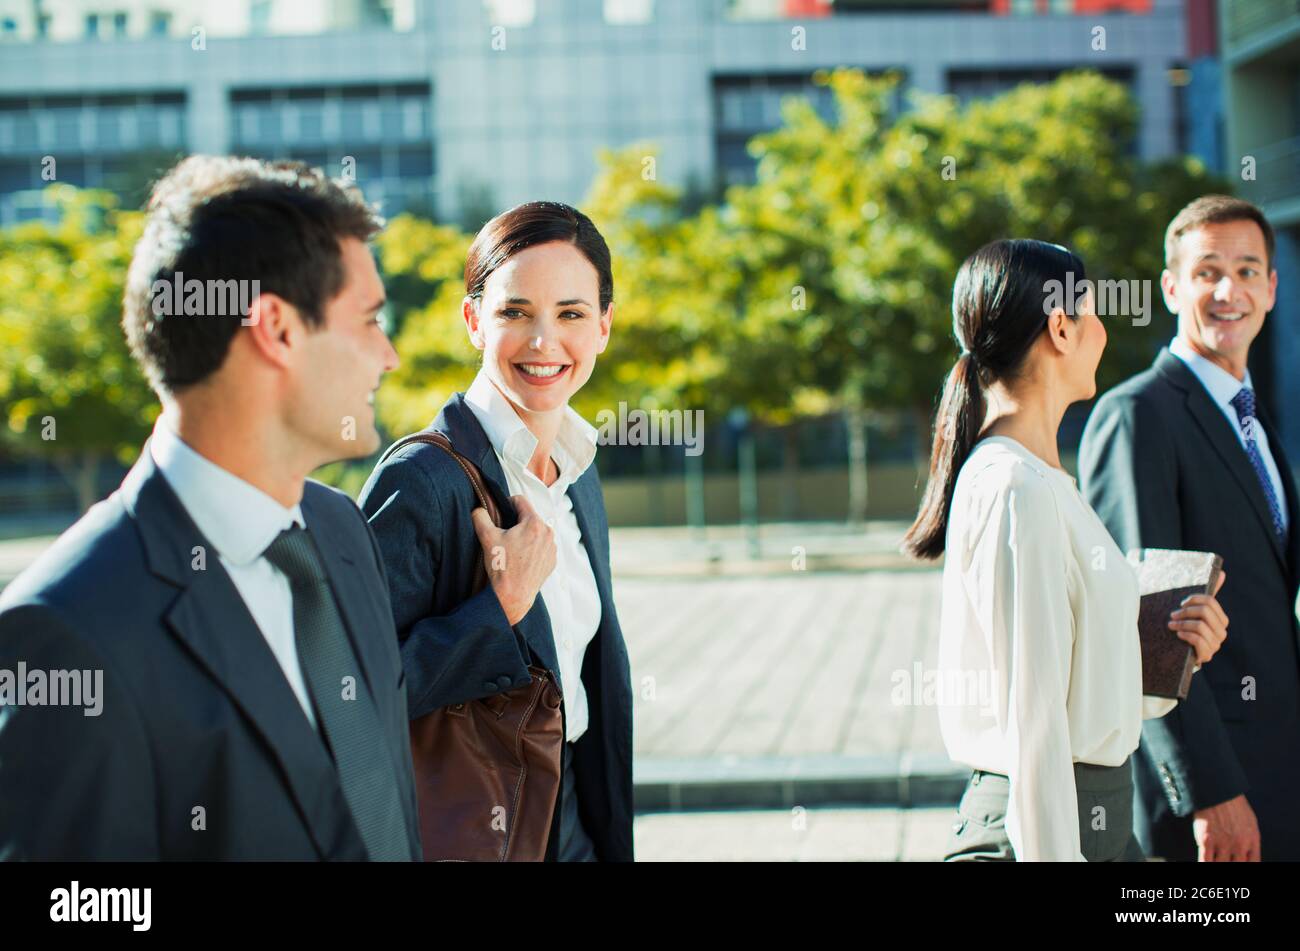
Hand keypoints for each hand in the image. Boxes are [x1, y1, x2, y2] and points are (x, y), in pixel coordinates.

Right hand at [470, 495, 555, 625]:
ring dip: (525, 535)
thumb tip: (478, 509)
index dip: (507, 503)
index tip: (501, 512)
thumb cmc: (502, 567)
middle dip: (516, 522)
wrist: (513, 596)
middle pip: (529, 517)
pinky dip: (532, 548)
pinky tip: (521, 559)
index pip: (520, 500)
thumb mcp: (487, 538)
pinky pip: (542, 547)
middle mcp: (548, 533)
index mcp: (534, 523)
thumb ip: (480, 517)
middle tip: (504, 535)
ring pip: (536, 532)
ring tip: (512, 549)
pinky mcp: (552, 560)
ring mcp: (552, 548)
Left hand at [1169, 570, 1227, 665]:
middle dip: (1186, 612)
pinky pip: (1198, 640)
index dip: (1193, 599)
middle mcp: (1222, 632)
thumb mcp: (1197, 611)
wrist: (1181, 652)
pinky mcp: (1207, 655)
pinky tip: (1178, 635)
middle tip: (1173, 615)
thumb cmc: (1189, 628)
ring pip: (1200, 626)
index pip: (1210, 601)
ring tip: (1172, 625)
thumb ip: (1209, 594)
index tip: (1181, 603)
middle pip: (1205, 612)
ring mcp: (1215, 645)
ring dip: (1182, 624)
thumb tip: (1222, 573)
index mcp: (1221, 619)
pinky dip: (1186, 635)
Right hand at [1193, 794, 1259, 861]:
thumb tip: (1248, 854)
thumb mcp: (1250, 821)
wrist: (1215, 788)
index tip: (1236, 862)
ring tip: (1215, 860)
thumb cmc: (1231, 803)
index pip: (1253, 864)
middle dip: (1230, 864)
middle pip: (1236, 866)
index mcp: (1252, 840)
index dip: (1244, 866)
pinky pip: (1205, 861)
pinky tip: (1204, 863)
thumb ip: (1250, 840)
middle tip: (1225, 860)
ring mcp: (1223, 843)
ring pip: (1221, 865)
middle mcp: (1240, 844)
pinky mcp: (1206, 840)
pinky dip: (1205, 864)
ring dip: (1218, 864)